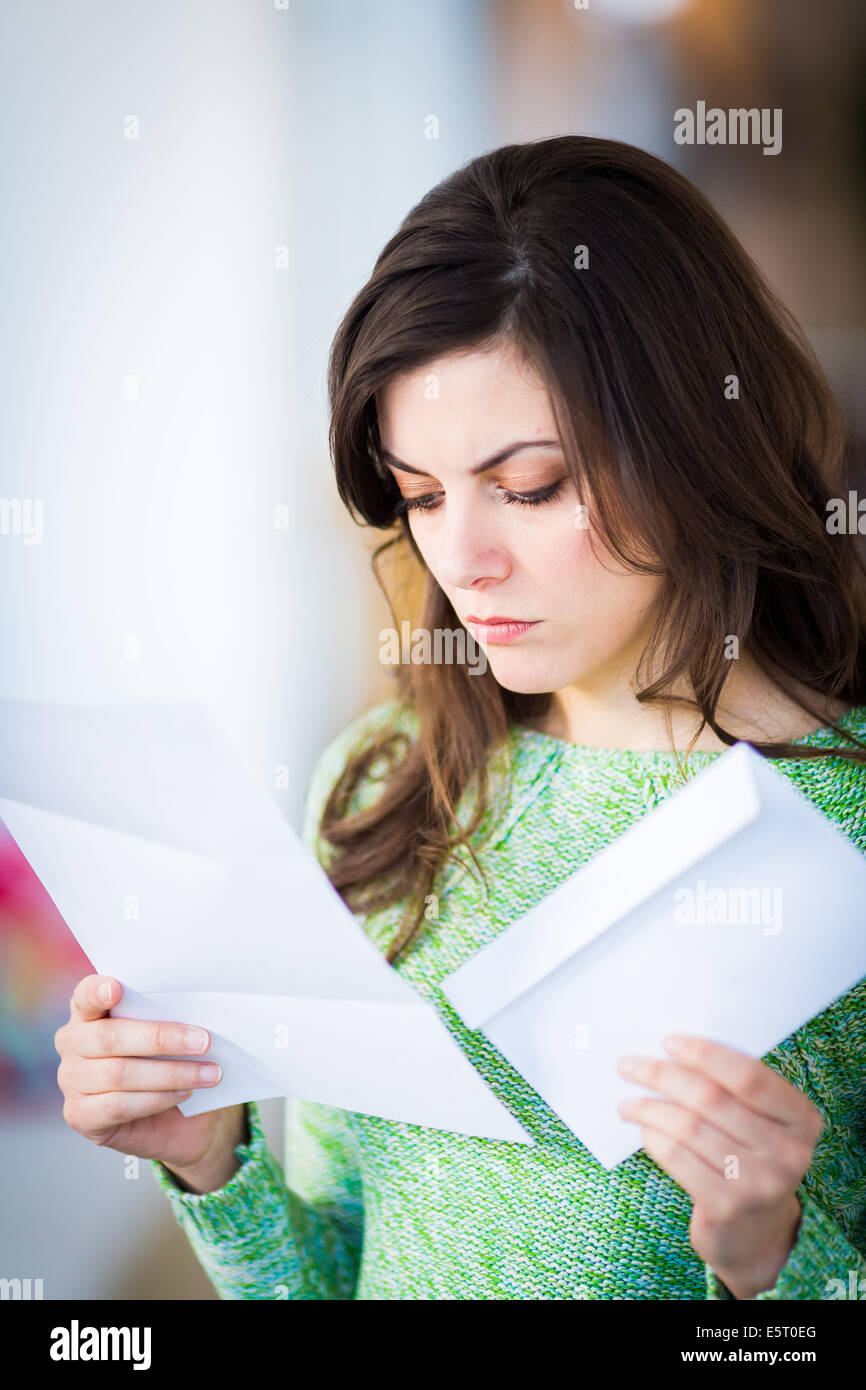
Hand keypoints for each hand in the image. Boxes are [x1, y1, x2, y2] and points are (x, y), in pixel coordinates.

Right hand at [55, 973, 238, 1175]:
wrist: (174, 1119)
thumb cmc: (169, 1060)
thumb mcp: (170, 1033)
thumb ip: (167, 1016)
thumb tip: (198, 1008)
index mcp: (89, 1012)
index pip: (85, 996)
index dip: (97, 991)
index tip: (116, 989)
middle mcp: (72, 1043)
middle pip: (110, 1038)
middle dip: (161, 1038)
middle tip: (204, 1041)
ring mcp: (71, 1080)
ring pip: (120, 1074)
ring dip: (172, 1073)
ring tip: (209, 1073)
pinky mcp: (80, 1115)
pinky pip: (119, 1105)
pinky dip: (158, 1099)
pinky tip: (184, 1093)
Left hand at [616, 1034, 822, 1298]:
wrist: (756, 1232)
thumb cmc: (749, 1156)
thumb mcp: (760, 1123)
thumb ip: (733, 1089)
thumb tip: (670, 1051)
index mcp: (801, 1120)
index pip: (749, 1076)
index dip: (705, 1055)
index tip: (668, 1041)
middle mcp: (788, 1152)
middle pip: (711, 1098)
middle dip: (662, 1075)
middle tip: (628, 1066)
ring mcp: (758, 1183)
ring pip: (688, 1127)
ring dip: (649, 1108)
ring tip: (628, 1102)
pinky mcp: (726, 1207)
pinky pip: (678, 1158)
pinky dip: (654, 1138)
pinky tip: (644, 1130)